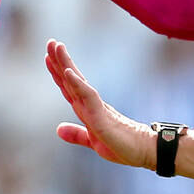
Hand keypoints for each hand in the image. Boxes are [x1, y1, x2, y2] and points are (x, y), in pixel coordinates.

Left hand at [45, 40, 154, 168]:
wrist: (145, 152)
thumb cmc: (123, 146)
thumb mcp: (93, 142)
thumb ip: (77, 135)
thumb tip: (58, 129)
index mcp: (87, 109)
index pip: (69, 87)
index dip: (58, 72)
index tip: (48, 56)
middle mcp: (91, 104)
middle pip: (71, 79)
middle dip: (60, 60)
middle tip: (51, 41)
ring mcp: (96, 108)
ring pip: (77, 82)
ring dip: (66, 63)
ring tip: (57, 46)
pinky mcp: (102, 116)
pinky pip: (87, 96)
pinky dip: (77, 83)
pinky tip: (68, 71)